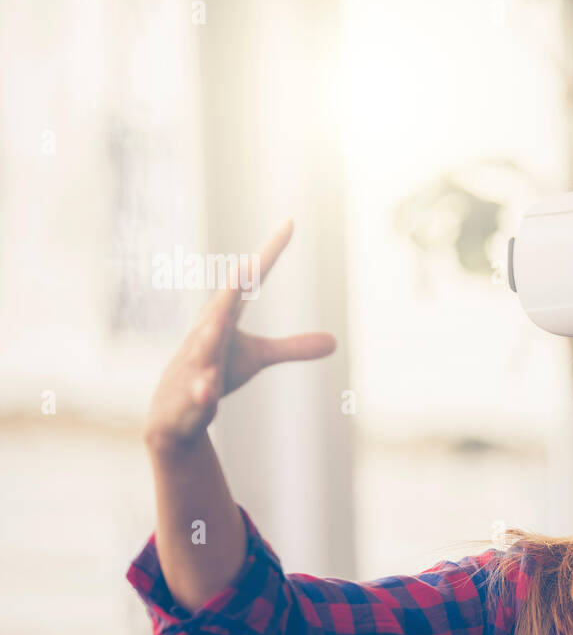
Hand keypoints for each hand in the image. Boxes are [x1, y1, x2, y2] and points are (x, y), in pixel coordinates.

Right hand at [144, 220, 335, 453]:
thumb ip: (294, 347)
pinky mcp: (190, 395)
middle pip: (220, 307)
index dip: (270, 254)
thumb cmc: (215, 371)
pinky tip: (207, 392)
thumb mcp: (257, 357)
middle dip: (231, 287)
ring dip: (209, 335)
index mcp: (223, 317)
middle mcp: (207, 334)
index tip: (290, 223)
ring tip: (218, 321)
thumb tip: (335, 341)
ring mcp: (195, 364)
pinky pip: (197, 394)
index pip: (250, 281)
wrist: (175, 411)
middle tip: (247, 264)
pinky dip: (202, 392)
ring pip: (202, 349)